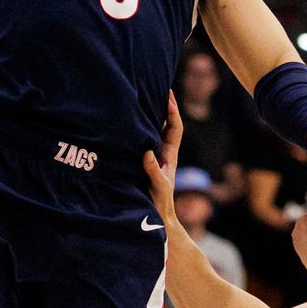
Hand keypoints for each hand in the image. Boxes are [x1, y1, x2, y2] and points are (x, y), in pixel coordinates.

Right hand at [143, 93, 182, 224]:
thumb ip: (153, 171)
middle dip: (165, 107)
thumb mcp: (158, 186)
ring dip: (153, 116)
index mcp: (169, 155)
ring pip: (156, 132)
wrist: (157, 218)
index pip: (174, 128)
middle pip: (166, 125)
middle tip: (159, 89)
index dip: (173, 111)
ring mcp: (155, 158)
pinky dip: (141, 129)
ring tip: (146, 99)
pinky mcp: (144, 163)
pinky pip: (144, 141)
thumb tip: (147, 153)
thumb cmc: (160, 203)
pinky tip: (132, 123)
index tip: (168, 95)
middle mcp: (163, 153)